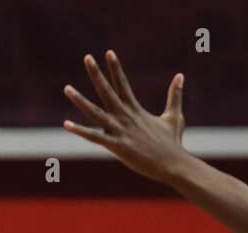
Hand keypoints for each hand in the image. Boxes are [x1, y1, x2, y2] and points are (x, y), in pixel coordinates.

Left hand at [63, 50, 187, 183]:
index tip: (108, 52)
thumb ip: (175, 96)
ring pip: (95, 112)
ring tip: (67, 88)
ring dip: (80, 100)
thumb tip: (181, 75)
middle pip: (107, 90)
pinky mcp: (116, 145)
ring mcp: (120, 130)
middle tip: (87, 57)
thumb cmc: (173, 143)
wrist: (173, 164)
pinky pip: (94, 137)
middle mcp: (125, 116)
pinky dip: (80, 131)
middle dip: (96, 74)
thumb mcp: (174, 116)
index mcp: (135, 110)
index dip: (115, 68)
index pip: (123, 84)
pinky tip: (67, 124)